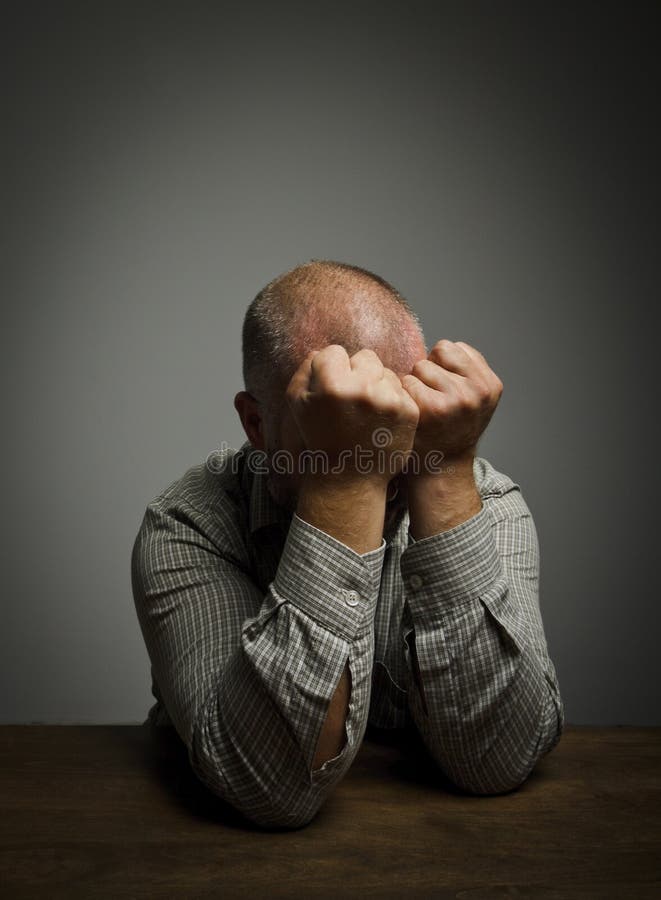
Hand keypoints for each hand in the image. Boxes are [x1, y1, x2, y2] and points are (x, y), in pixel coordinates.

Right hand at [286, 345, 419, 484]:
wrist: (349, 478)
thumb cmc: (321, 438)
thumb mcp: (298, 405)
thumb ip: (305, 371)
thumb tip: (321, 352)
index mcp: (333, 386)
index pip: (335, 352)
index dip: (331, 369)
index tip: (332, 390)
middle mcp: (363, 389)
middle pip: (365, 356)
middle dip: (358, 373)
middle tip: (352, 400)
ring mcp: (389, 400)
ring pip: (386, 372)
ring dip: (378, 386)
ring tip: (367, 413)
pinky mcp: (409, 411)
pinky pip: (401, 389)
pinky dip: (393, 401)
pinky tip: (381, 421)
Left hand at [401, 339, 502, 463]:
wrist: (440, 468)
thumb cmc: (450, 428)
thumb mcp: (474, 399)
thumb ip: (465, 370)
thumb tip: (439, 347)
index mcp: (491, 385)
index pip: (456, 347)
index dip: (444, 365)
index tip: (446, 388)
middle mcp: (478, 391)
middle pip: (439, 351)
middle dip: (431, 370)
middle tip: (433, 398)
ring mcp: (457, 399)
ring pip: (421, 365)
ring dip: (416, 382)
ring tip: (424, 406)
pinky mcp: (432, 408)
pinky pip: (407, 382)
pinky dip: (405, 395)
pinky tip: (413, 413)